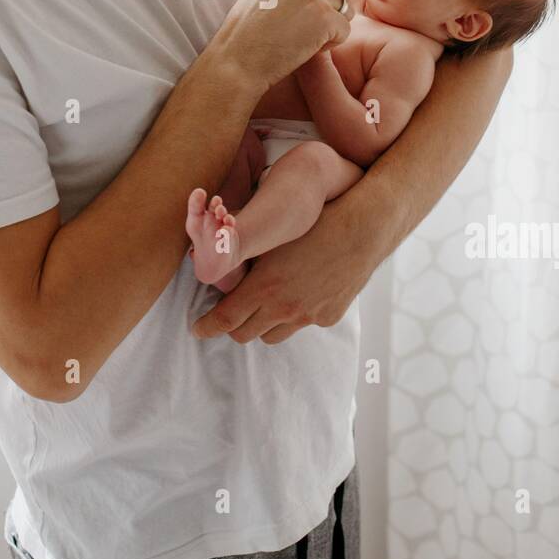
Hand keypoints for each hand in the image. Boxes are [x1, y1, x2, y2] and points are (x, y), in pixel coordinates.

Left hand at [191, 212, 367, 343]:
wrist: (362, 229)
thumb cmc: (314, 223)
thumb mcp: (272, 238)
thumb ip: (243, 258)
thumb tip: (217, 265)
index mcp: (265, 287)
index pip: (225, 319)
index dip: (206, 327)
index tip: (196, 329)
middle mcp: (285, 308)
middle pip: (245, 334)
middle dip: (232, 326)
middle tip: (228, 313)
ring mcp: (308, 316)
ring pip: (272, 335)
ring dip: (262, 324)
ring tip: (263, 304)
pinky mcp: (328, 317)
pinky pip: (301, 324)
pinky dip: (294, 314)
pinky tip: (300, 293)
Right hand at [212, 0, 394, 93]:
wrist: (237, 56)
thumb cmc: (250, 26)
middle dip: (332, 9)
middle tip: (298, 25)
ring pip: (346, 10)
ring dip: (330, 28)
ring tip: (298, 34)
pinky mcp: (323, 16)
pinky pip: (343, 31)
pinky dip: (328, 44)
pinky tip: (303, 45)